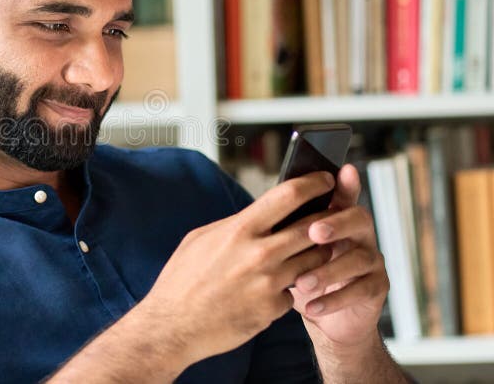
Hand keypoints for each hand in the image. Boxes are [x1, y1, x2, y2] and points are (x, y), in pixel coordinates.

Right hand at [138, 172, 335, 366]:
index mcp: (240, 229)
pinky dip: (290, 288)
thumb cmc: (182, 279)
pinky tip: (276, 288)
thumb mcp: (201, 239)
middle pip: (314, 227)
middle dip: (328, 220)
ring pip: (315, 260)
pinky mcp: (273, 309)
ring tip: (309, 252)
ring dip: (317, 255)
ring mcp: (270, 283)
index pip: (289, 195)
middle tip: (333, 217)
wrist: (173, 326)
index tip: (326, 180)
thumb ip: (234, 224)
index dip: (314, 183)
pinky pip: (296, 292)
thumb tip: (259, 214)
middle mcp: (260, 253)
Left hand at [290, 164, 389, 350]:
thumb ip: (285, 228)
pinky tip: (312, 307)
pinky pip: (362, 290)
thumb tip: (261, 210)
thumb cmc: (300, 272)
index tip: (342, 171)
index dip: (346, 183)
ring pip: (360, 258)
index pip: (343, 195)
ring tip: (302, 283)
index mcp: (337, 217)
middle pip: (359, 218)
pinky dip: (335, 299)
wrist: (322, 315)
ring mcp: (372, 260)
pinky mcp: (377, 287)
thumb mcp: (289, 249)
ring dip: (329, 270)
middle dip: (336, 224)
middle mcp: (359, 234)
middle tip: (313, 232)